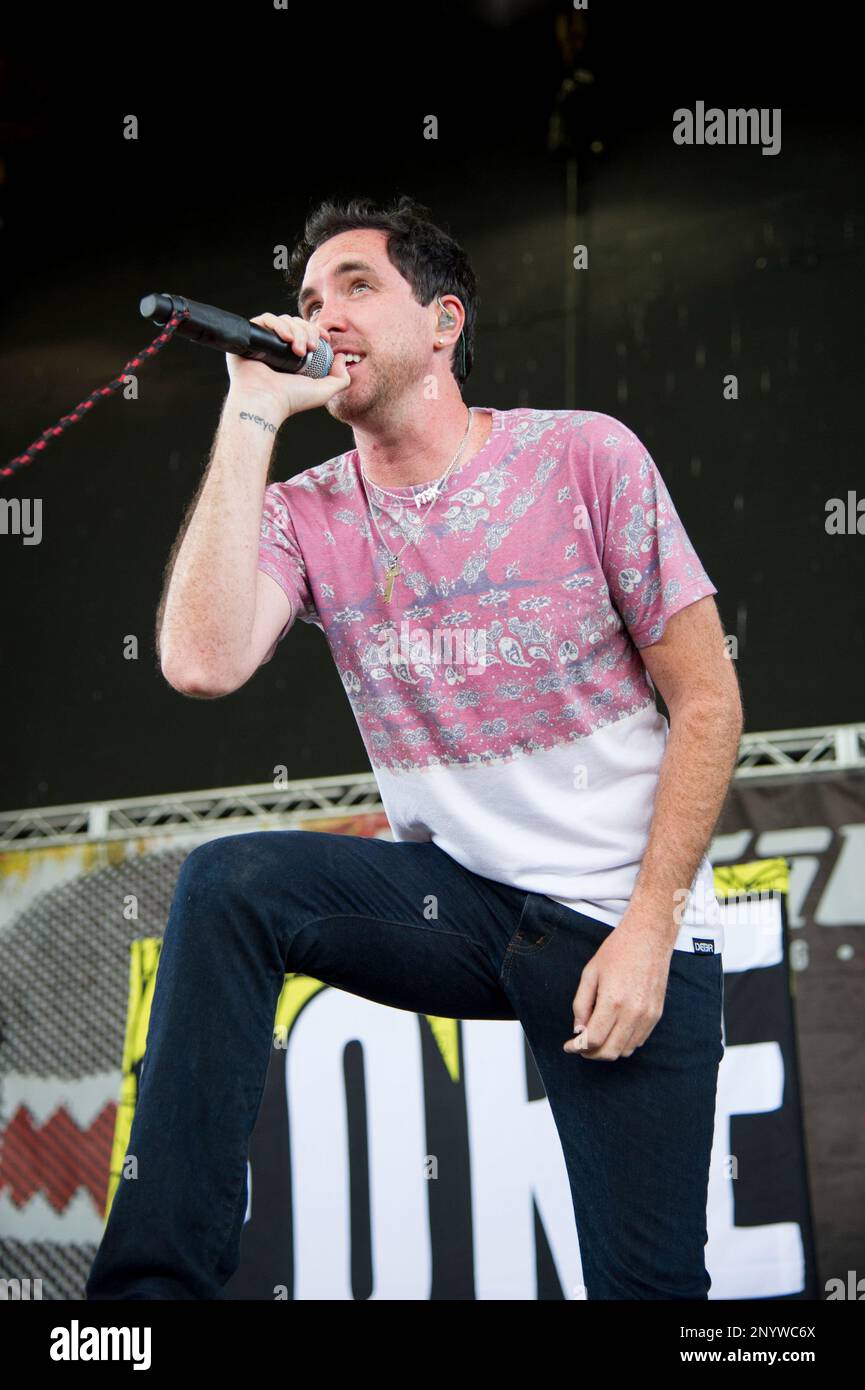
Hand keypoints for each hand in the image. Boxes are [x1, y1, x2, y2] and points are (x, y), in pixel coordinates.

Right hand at [225, 313, 350, 423]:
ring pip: (283, 320)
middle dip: (308, 332)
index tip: (326, 338)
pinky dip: (278, 324)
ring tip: (297, 350)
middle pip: (296, 323)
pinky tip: (285, 338)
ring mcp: (263, 342)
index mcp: (292, 357)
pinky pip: (265, 320)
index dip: (317, 330)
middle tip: (310, 349)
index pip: (306, 332)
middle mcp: (277, 348)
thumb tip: (342, 357)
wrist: (266, 401)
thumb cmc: (291, 400)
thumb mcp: (324, 391)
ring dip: (296, 330)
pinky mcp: (249, 338)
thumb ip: (340, 379)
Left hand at [562, 910, 671, 1059]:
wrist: (648, 938)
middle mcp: (633, 1013)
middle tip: (580, 1046)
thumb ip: (581, 1005)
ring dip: (608, 1050)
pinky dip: (624, 1042)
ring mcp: (647, 1016)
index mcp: (613, 1001)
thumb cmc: (617, 951)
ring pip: (625, 1050)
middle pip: (609, 1052)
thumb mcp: (590, 974)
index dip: (577, 1047)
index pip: (593, 1040)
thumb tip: (578, 1030)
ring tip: (596, 1037)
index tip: (570, 1046)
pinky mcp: (656, 1015)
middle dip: (591, 1054)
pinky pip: (639, 1041)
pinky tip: (614, 1030)